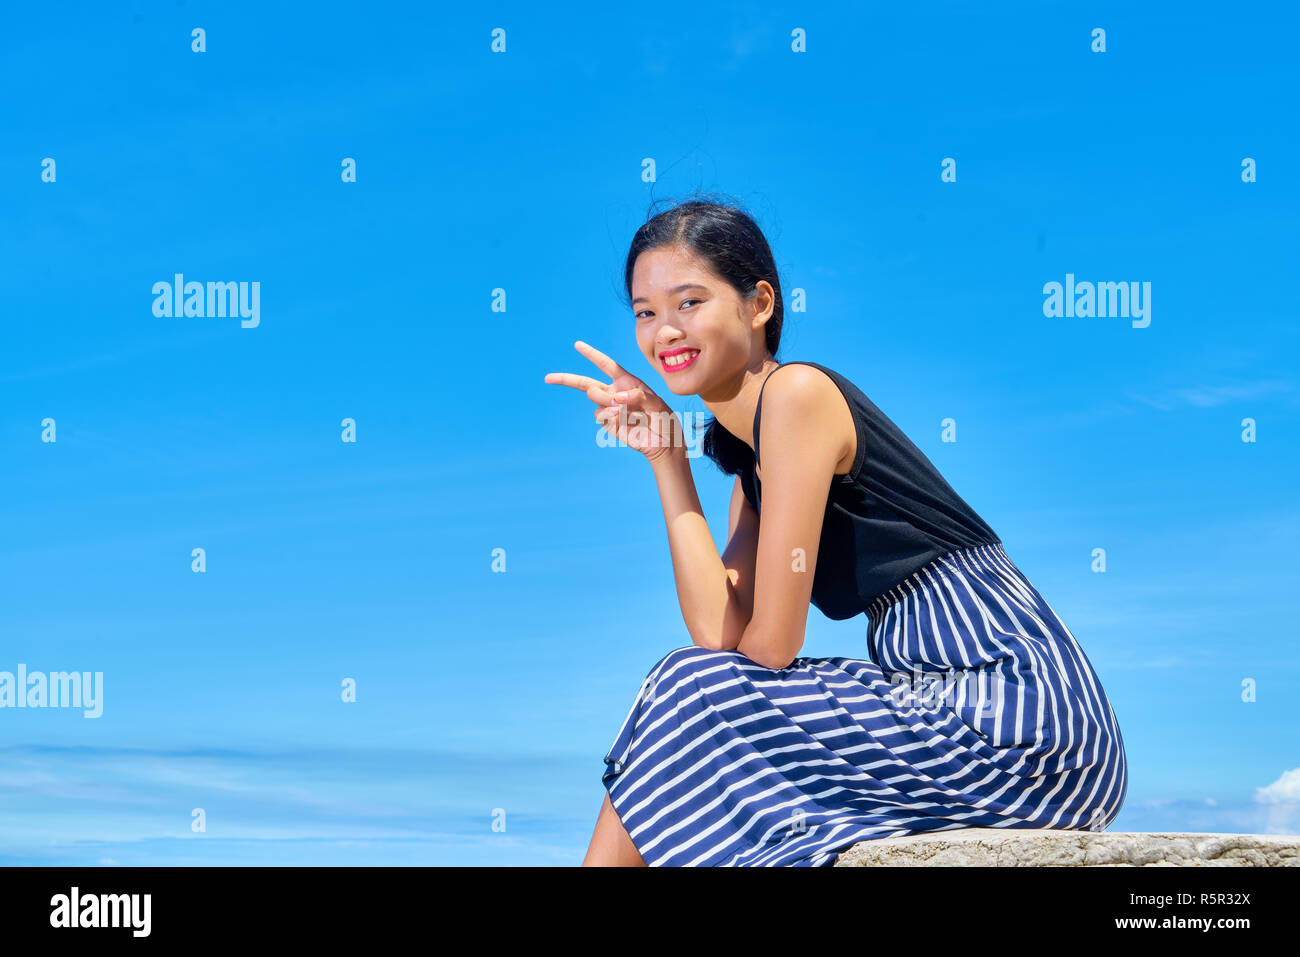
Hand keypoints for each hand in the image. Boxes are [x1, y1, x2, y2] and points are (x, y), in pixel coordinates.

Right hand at [544, 340, 682, 462]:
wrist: (662, 443)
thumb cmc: (662, 419)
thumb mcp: (656, 403)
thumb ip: (638, 396)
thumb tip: (616, 398)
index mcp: (626, 381)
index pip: (605, 364)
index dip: (591, 354)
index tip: (577, 345)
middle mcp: (614, 392)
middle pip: (585, 383)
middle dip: (566, 379)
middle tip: (547, 378)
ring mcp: (609, 408)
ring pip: (594, 397)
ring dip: (604, 399)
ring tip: (621, 408)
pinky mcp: (608, 423)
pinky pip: (599, 414)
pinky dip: (607, 414)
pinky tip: (620, 417)